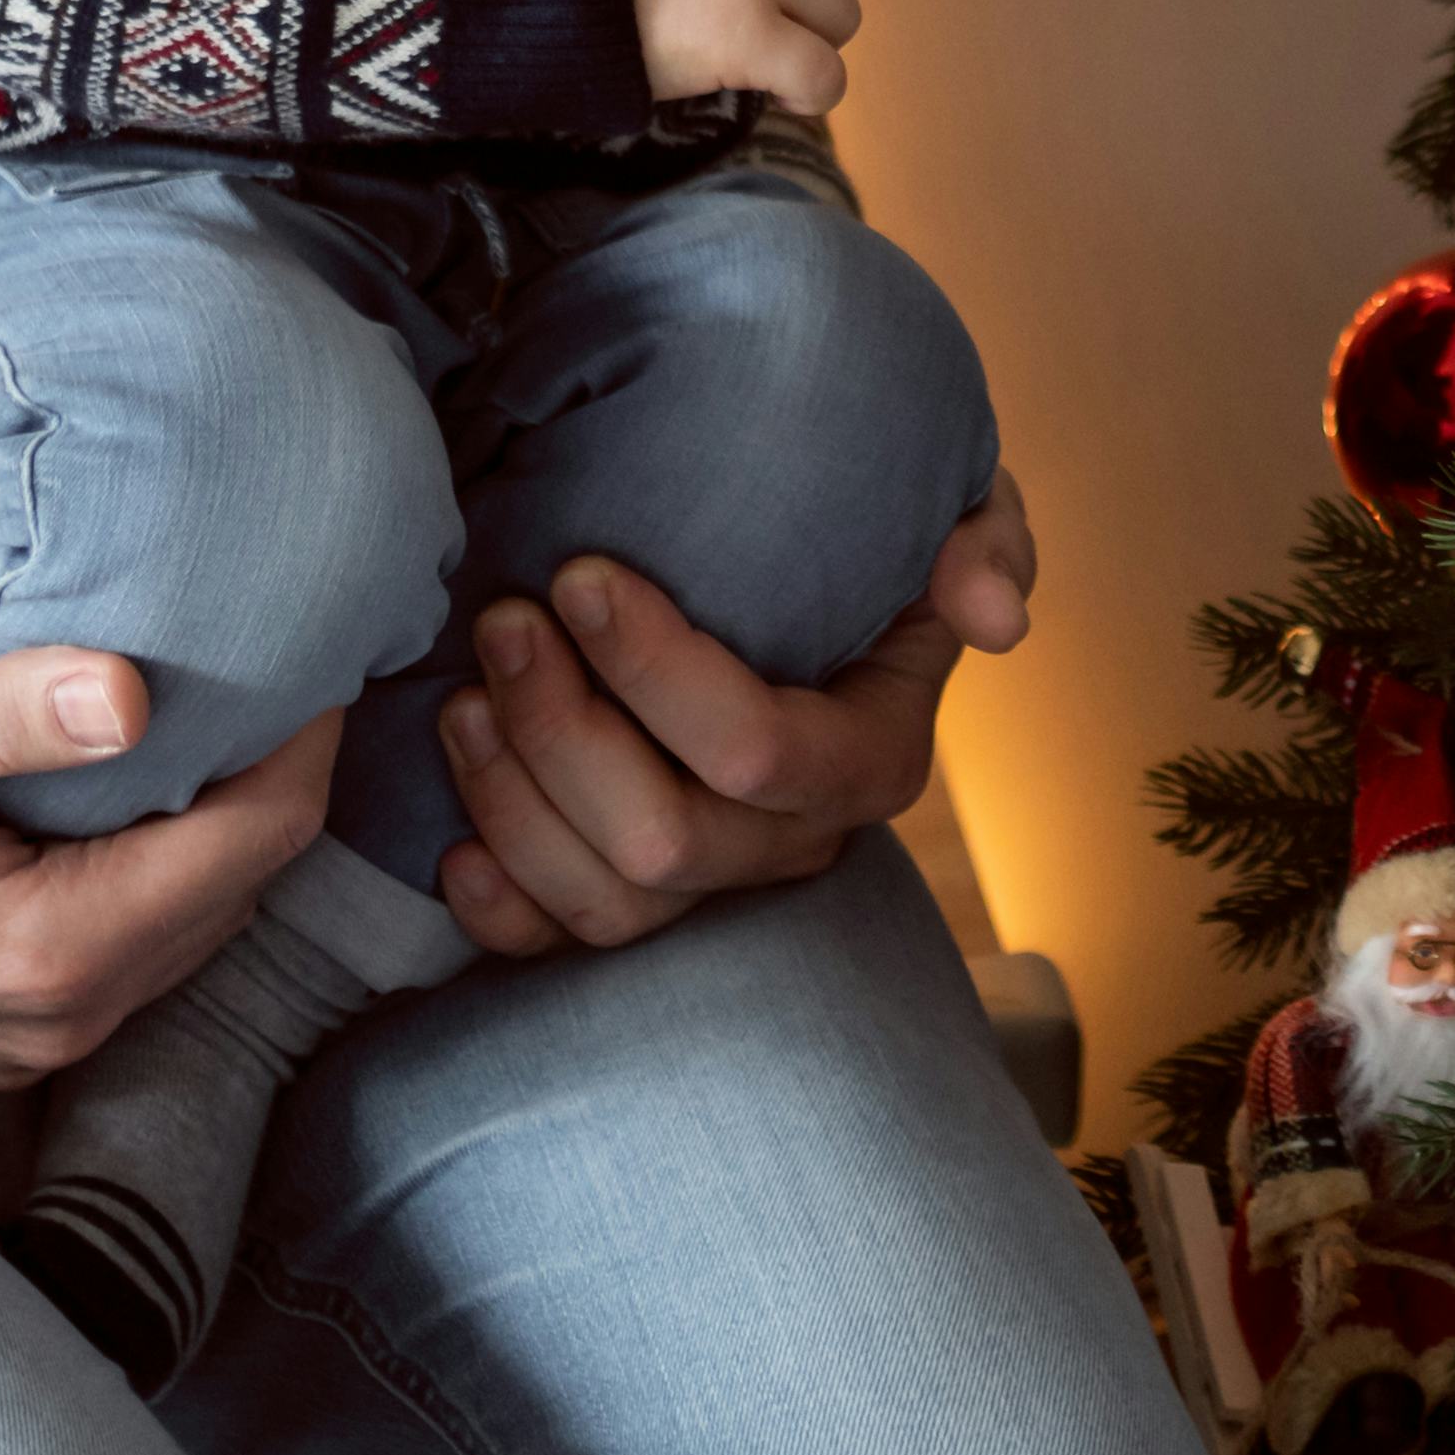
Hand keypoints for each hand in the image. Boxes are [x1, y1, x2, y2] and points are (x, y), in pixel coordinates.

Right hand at [0, 651, 333, 1082]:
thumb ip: (9, 710)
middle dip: (269, 783)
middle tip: (274, 671)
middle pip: (235, 892)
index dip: (302, 740)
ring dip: (209, 833)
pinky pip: (117, 954)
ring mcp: (16, 1044)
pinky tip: (122, 797)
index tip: (310, 650)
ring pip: (182, 926)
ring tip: (214, 719)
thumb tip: (139, 691)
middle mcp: (52, 1021)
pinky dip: (146, 876)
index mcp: (49, 951)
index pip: (255, 843)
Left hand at [434, 469, 1035, 962]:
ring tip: (462, 699)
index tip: (581, 573)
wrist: (795, 572)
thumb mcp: (948, 507)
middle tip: (502, 619)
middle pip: (664, 838)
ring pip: (607, 900)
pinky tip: (455, 850)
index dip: (655, 671)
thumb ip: (982, 539)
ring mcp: (716, 884)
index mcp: (871, 755)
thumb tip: (998, 618)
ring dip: (516, 804)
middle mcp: (797, 840)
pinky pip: (564, 947)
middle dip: (563, 732)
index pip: (756, 748)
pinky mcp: (642, 900)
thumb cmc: (862, 530)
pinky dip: (503, 911)